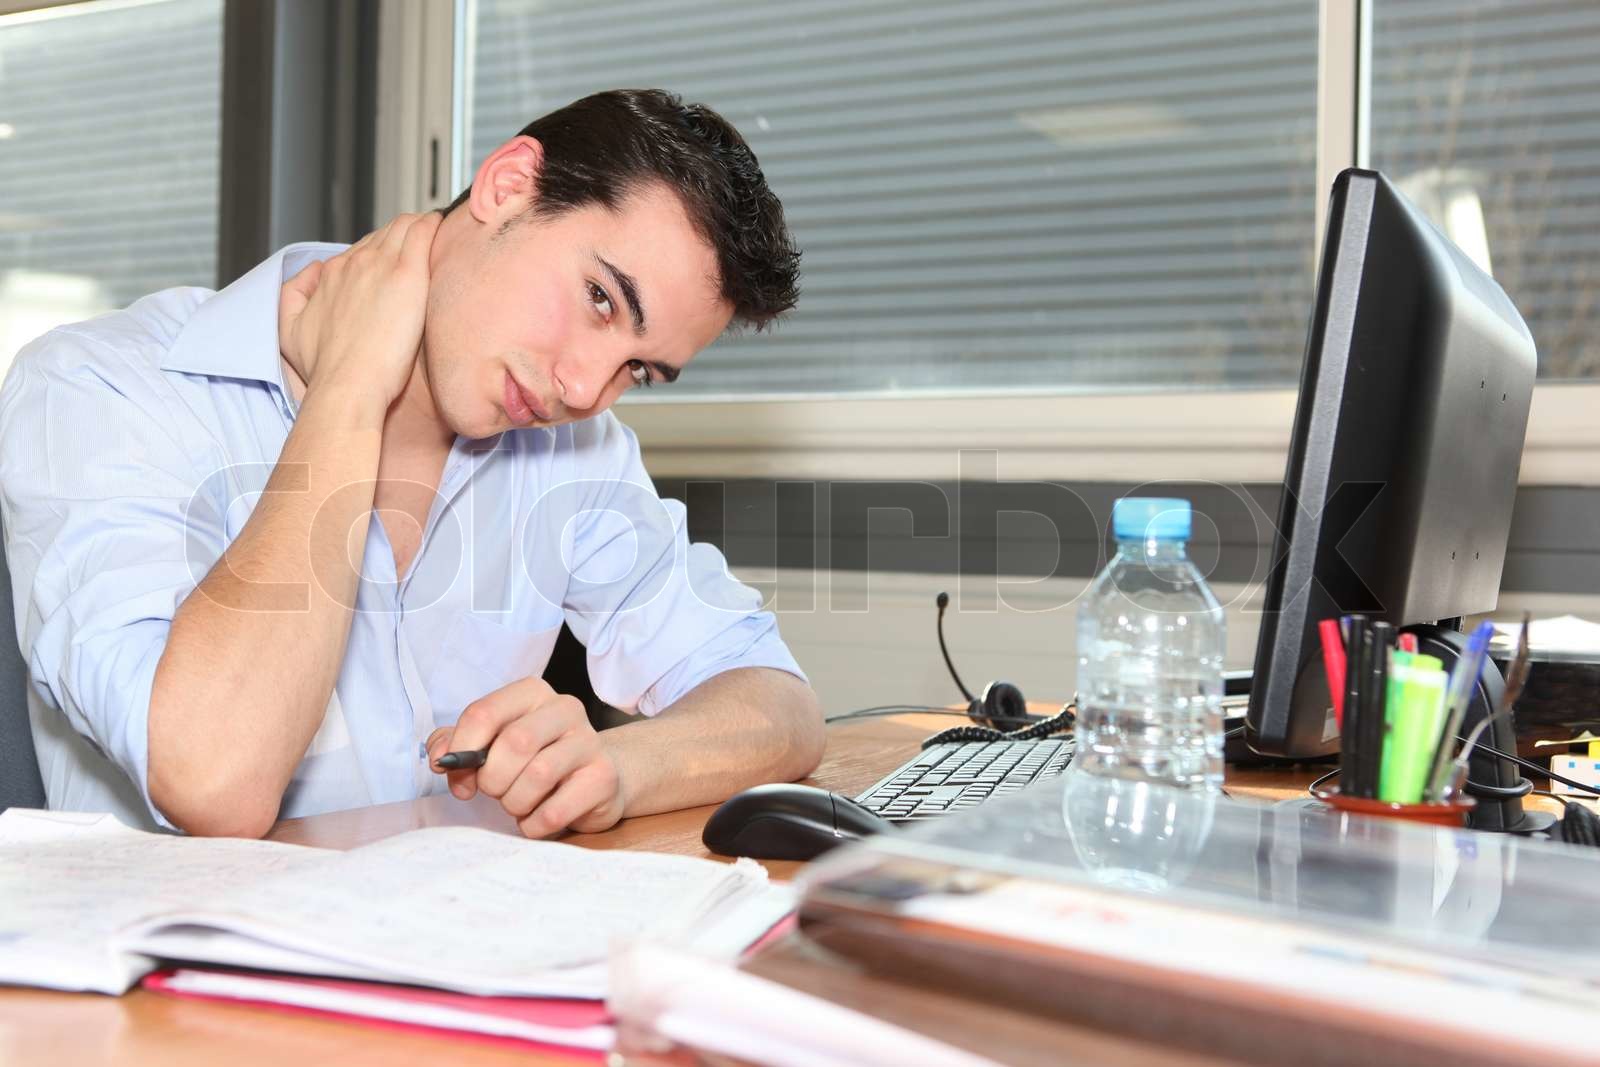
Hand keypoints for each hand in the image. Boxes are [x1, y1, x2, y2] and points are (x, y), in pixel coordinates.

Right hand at [278, 212, 442, 409]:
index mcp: (332, 274)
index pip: (364, 248)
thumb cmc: (327, 369)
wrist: (348, 384)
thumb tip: (312, 271)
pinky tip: (442, 226)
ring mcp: (380, 266)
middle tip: (423, 246)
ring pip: (404, 227)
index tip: (397, 263)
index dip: (383, 253)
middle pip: (385, 234)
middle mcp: (354, 264)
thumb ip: (294, 294)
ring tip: (436, 234)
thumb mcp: (289, 330)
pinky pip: (422, 233)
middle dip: (404, 236)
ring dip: (420, 228)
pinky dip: (432, 226)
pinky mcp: (406, 275)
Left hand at [426, 677, 626, 837]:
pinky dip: (533, 825)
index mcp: (532, 693)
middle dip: (492, 779)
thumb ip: (456, 744)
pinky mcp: (603, 778)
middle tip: (493, 791)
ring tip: (518, 804)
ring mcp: (590, 742)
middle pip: (514, 744)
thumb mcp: (491, 744)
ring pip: (537, 776)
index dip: (461, 749)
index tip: (456, 775)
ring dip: (514, 802)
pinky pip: (554, 811)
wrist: (592, 781)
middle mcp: (565, 709)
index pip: (484, 713)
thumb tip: (441, 759)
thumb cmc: (534, 760)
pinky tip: (535, 820)